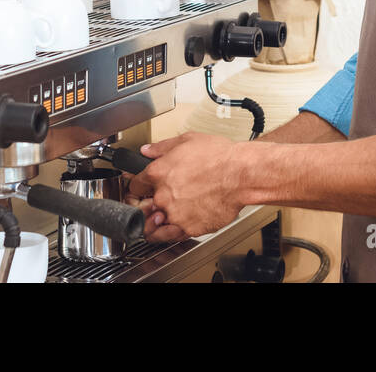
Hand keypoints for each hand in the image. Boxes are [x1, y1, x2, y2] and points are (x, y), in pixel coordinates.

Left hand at [126, 132, 246, 237]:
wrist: (241, 175)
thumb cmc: (220, 157)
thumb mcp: (187, 140)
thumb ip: (162, 148)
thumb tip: (147, 150)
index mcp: (158, 173)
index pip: (135, 185)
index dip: (137, 186)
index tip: (141, 188)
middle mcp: (163, 195)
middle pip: (143, 207)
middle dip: (147, 204)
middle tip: (152, 203)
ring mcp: (175, 214)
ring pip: (154, 227)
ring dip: (154, 224)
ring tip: (159, 220)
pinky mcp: (189, 228)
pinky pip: (173, 235)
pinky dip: (173, 232)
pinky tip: (176, 225)